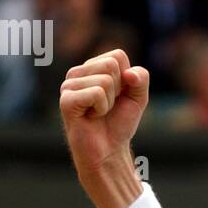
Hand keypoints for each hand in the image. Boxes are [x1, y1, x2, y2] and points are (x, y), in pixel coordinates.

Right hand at [59, 49, 147, 207]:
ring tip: (99, 113)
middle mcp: (77, 73)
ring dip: (110, 101)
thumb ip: (141, 78)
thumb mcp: (138, 97)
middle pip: (111, 64)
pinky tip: (92, 117)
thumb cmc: (120, 123)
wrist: (108, 151)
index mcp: (92, 67)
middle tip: (108, 106)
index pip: (118, 55)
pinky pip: (97, 93)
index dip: (127, 78)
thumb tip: (129, 73)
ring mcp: (69, 86)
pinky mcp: (66, 100)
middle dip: (119, 89)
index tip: (120, 95)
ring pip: (105, 80)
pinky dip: (102, 108)